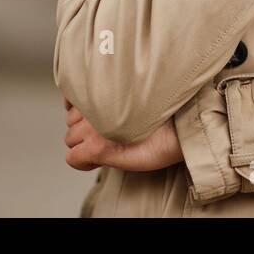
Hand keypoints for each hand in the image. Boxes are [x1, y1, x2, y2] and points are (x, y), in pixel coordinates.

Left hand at [63, 97, 183, 171]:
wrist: (183, 131)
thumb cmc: (167, 118)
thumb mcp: (136, 103)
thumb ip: (113, 102)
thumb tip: (91, 108)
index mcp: (104, 91)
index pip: (73, 99)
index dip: (84, 113)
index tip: (99, 120)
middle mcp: (95, 107)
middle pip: (70, 121)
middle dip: (83, 129)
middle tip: (106, 134)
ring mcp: (95, 128)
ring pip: (70, 138)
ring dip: (83, 143)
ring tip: (105, 144)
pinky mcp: (98, 148)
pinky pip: (73, 158)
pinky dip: (82, 162)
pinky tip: (97, 160)